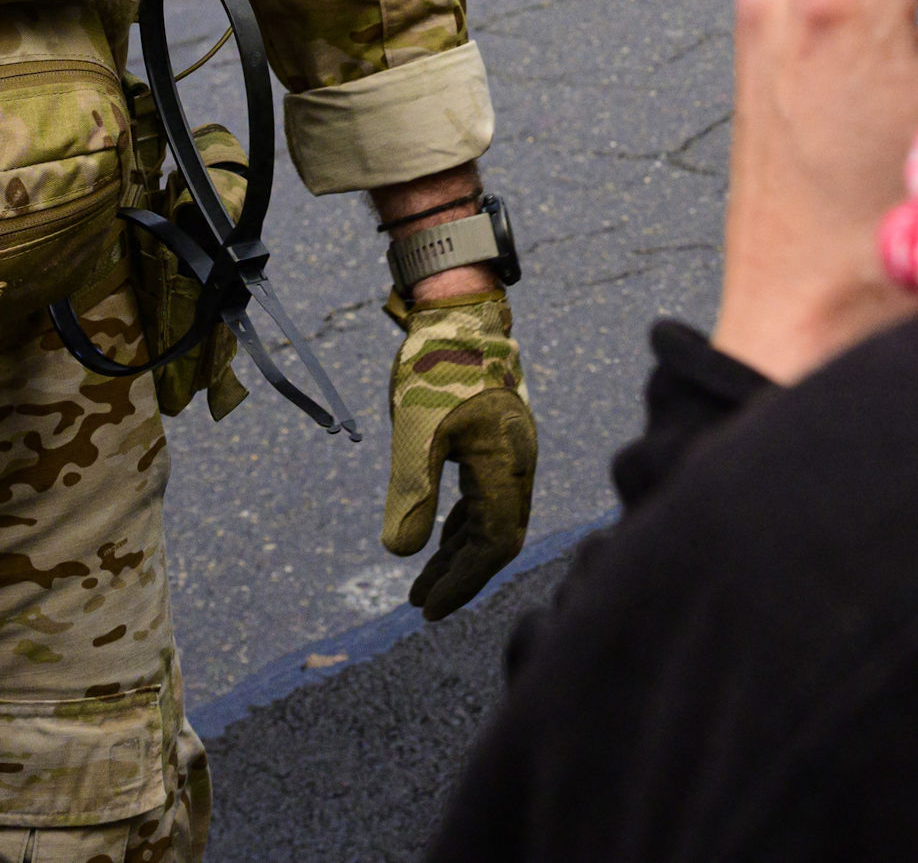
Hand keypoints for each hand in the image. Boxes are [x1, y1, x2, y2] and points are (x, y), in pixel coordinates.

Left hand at [382, 287, 536, 617]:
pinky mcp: (498, 442)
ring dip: (457, 552)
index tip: (428, 607)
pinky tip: (437, 539)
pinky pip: (487, 497)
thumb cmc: (437, 365)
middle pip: (498, 537)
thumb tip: (400, 554)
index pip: (495, 542)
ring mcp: (510, 451)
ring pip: (491, 518)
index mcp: (506, 463)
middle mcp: (517, 462)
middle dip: (460, 574)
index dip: (464, 580)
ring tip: (420, 583)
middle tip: (420, 604)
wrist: (458, 310)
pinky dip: (462, 524)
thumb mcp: (414, 430)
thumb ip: (411, 492)